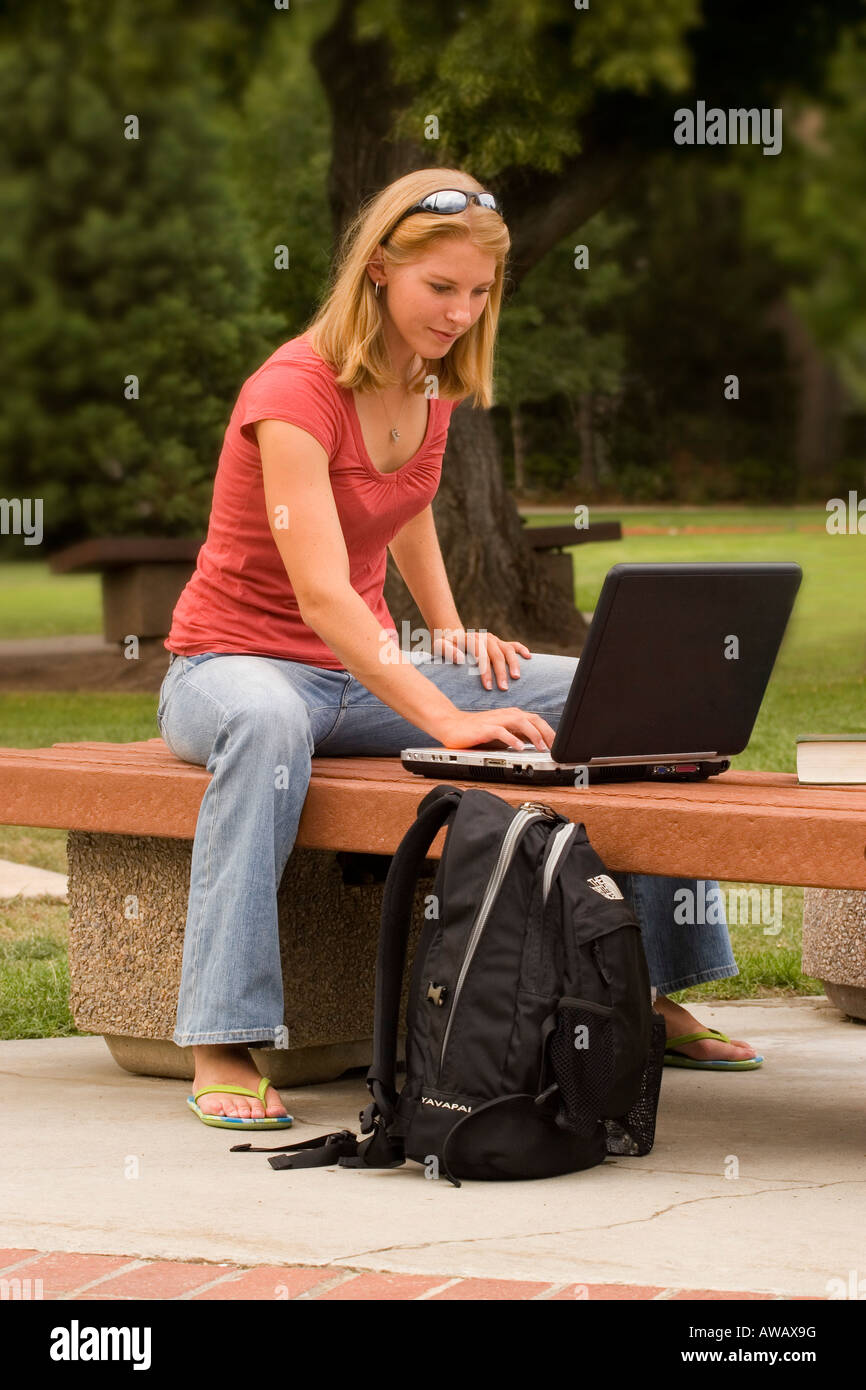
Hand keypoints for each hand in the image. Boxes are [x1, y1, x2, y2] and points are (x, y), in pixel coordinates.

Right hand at [430, 707, 554, 752]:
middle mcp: (506, 715)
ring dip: (533, 735)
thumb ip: (517, 735)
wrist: (451, 725)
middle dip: (547, 732)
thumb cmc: (475, 730)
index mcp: (512, 715)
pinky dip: (512, 739)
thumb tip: (536, 744)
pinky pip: (501, 732)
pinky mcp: (484, 728)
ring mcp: (495, 720)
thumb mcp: (501, 733)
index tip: (559, 745)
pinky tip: (519, 747)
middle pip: (533, 719)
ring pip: (520, 722)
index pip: (536, 720)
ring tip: (542, 747)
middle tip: (556, 747)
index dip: (550, 732)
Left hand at [432, 627, 530, 690]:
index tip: (488, 687)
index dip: (485, 670)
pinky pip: (514, 644)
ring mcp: (494, 639)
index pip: (480, 654)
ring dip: (513, 663)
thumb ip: (446, 651)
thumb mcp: (439, 647)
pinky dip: (522, 649)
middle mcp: (485, 638)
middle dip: (500, 672)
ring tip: (516, 678)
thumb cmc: (446, 647)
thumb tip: (460, 659)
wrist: (452, 638)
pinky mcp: (500, 642)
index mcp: (471, 639)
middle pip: (496, 654)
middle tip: (503, 688)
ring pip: (507, 649)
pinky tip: (529, 657)